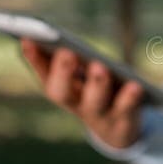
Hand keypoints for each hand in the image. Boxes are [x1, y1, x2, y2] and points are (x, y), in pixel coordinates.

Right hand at [21, 39, 144, 148]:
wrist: (118, 131)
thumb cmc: (96, 92)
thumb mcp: (84, 76)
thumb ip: (70, 58)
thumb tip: (54, 32)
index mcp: (62, 90)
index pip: (43, 74)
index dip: (33, 59)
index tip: (27, 38)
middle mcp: (76, 105)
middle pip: (63, 93)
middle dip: (62, 72)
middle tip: (66, 53)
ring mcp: (99, 116)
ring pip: (95, 103)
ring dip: (96, 85)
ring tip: (100, 67)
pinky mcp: (124, 121)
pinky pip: (127, 110)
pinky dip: (130, 98)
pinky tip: (135, 85)